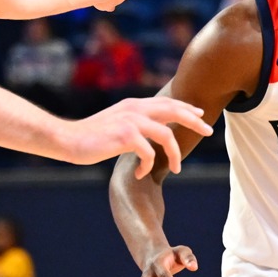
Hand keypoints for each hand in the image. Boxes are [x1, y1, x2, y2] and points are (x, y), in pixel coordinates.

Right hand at [66, 96, 212, 176]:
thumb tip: (152, 132)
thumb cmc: (92, 137)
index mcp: (134, 105)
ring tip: (176, 169)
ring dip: (174, 154)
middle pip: (174, 110)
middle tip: (209, 131)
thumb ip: (135, 124)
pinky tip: (140, 174)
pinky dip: (148, 166)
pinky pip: (148, 153)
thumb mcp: (117, 124)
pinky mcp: (125, 136)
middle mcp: (135, 109)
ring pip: (166, 134)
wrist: (68, 139)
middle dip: (194, 120)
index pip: (167, 102)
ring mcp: (131, 121)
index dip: (186, 108)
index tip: (200, 115)